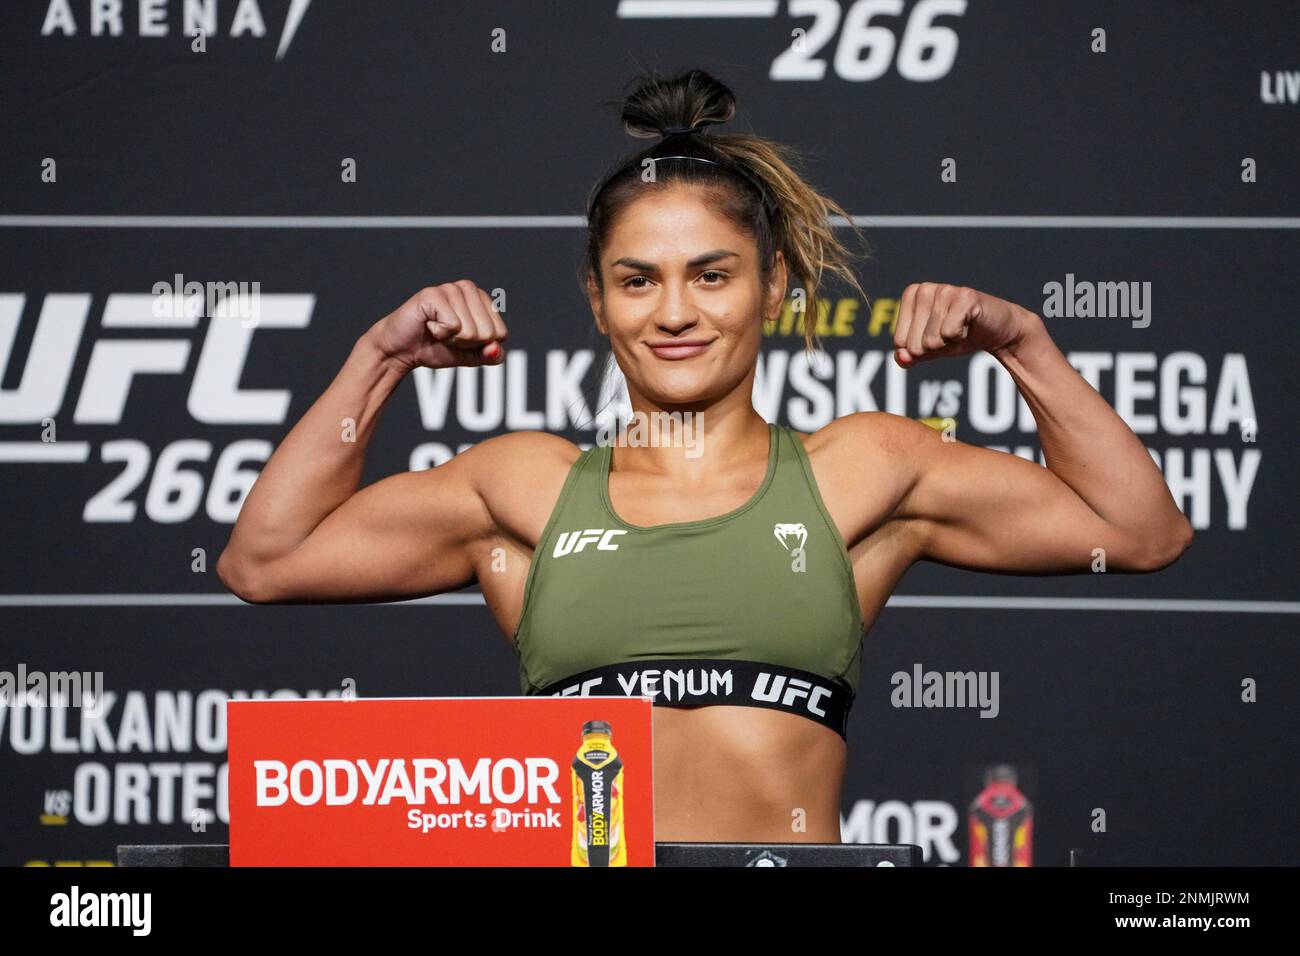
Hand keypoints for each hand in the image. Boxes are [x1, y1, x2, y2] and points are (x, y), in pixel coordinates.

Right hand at [368, 281, 507, 372]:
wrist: (402, 351)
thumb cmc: (437, 348)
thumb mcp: (471, 356)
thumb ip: (490, 355)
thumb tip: (495, 349)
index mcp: (483, 300)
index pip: (501, 334)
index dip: (480, 346)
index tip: (461, 340)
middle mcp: (469, 288)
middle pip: (487, 332)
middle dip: (466, 343)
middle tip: (446, 336)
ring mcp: (451, 288)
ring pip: (470, 330)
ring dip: (452, 339)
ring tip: (437, 330)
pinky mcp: (433, 294)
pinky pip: (452, 325)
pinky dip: (439, 333)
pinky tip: (428, 325)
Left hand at [892, 283, 1034, 367]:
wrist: (997, 331)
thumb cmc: (959, 336)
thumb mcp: (929, 349)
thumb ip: (909, 355)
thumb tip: (901, 358)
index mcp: (910, 296)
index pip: (900, 342)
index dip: (921, 348)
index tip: (937, 334)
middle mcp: (924, 289)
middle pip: (914, 343)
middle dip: (934, 346)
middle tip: (951, 332)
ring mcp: (944, 290)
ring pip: (931, 340)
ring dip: (949, 341)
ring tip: (960, 326)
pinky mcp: (965, 296)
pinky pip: (949, 332)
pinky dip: (961, 336)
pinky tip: (969, 324)